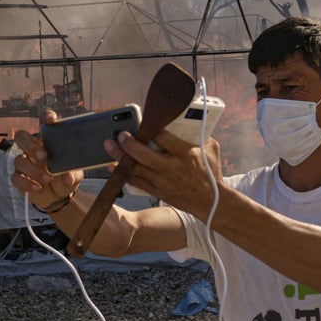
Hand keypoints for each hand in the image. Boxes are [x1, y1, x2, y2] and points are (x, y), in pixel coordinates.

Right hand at [10, 110, 82, 209]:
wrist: (59, 197)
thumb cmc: (66, 178)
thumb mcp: (74, 175)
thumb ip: (72, 175)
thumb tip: (68, 177)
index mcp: (48, 141)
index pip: (43, 123)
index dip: (45, 117)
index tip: (50, 119)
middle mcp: (33, 148)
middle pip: (22, 137)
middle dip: (30, 145)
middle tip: (43, 157)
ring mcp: (25, 163)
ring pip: (19, 160)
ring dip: (33, 170)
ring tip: (48, 179)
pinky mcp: (19, 178)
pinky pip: (15, 178)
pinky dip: (26, 183)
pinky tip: (37, 187)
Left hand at [106, 128, 223, 218]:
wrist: (211, 201)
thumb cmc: (211, 172)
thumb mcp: (211, 148)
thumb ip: (199, 133)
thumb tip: (189, 119)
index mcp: (185, 154)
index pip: (164, 138)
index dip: (151, 129)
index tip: (144, 121)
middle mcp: (171, 168)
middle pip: (144, 155)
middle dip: (129, 144)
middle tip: (119, 134)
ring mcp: (162, 181)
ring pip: (136, 169)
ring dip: (120, 157)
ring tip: (109, 146)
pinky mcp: (157, 191)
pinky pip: (135, 183)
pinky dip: (123, 173)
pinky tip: (113, 165)